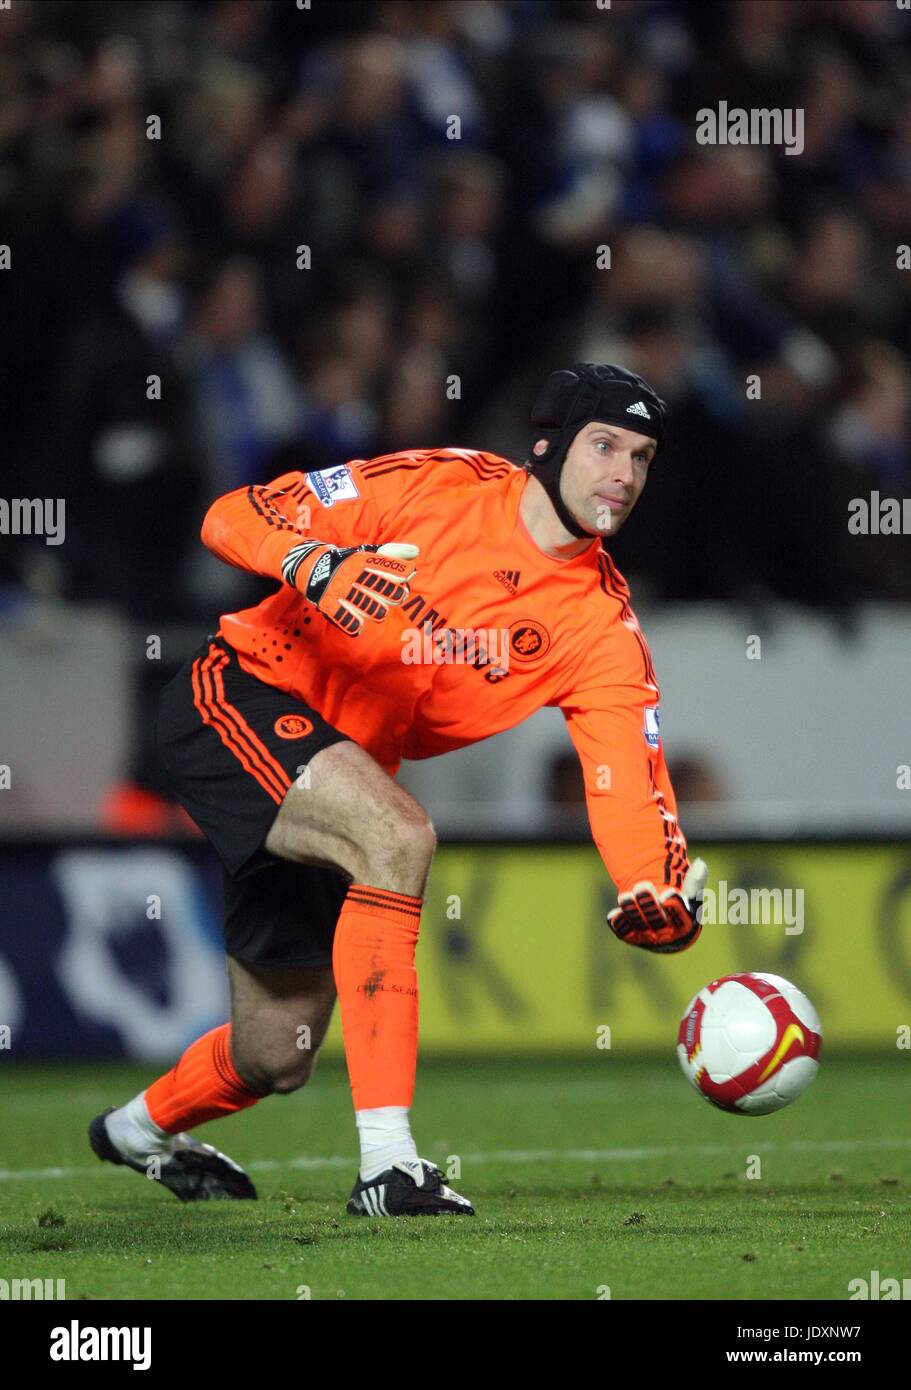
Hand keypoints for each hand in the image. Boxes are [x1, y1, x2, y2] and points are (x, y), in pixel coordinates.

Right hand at [282, 540, 418, 636]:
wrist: (313, 568)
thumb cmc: (349, 562)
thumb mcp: (367, 554)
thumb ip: (392, 553)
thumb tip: (415, 551)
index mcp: (362, 561)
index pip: (387, 566)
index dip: (400, 571)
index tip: (408, 574)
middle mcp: (352, 575)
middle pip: (379, 587)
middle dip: (393, 594)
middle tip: (398, 597)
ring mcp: (341, 590)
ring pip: (366, 605)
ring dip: (377, 611)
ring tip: (379, 612)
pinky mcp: (330, 604)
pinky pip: (345, 619)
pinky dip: (354, 625)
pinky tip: (359, 627)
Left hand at [607, 858, 707, 953]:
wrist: (664, 919)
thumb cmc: (681, 904)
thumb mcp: (691, 894)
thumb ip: (695, 882)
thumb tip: (701, 865)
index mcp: (685, 926)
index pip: (681, 918)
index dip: (675, 907)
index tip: (669, 894)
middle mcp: (666, 935)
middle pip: (658, 921)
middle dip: (649, 905)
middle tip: (642, 886)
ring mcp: (647, 936)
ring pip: (639, 925)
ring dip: (631, 911)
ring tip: (626, 896)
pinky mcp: (631, 936)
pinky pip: (623, 931)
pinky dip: (619, 923)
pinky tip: (614, 914)